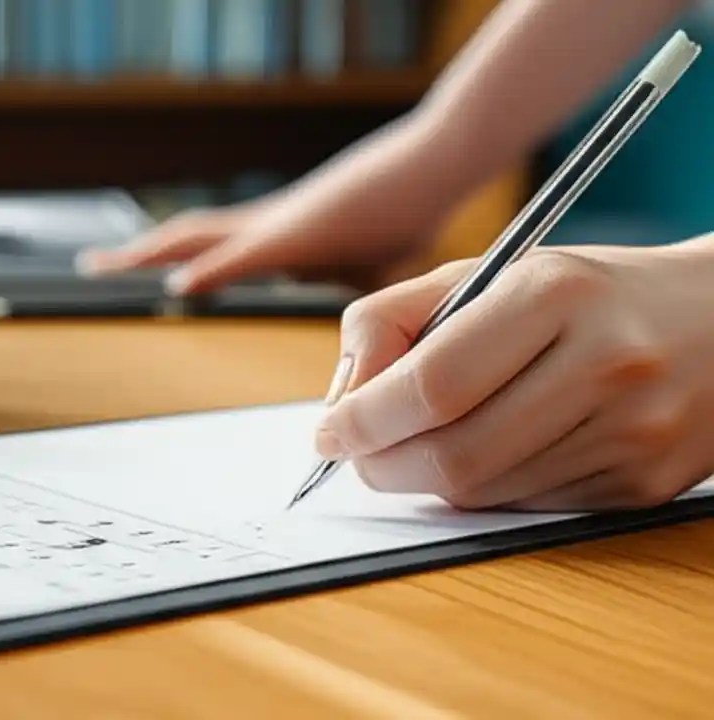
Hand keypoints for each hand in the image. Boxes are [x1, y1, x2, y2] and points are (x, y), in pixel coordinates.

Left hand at [76, 116, 466, 294]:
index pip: (212, 248)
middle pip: (189, 237)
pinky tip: (178, 286)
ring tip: (106, 267)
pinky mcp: (299, 231)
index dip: (178, 259)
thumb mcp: (369, 271)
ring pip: (199, 238)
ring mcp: (278, 225)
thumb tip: (352, 340)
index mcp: (278, 237)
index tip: (149, 274)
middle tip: (94, 264)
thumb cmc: (405, 213)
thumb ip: (346, 299)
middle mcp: (265, 226)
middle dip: (142, 253)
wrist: (434, 169)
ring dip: (152, 255)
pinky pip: (243, 255)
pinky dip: (211, 271)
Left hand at [315, 241, 713, 510]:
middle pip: (453, 455)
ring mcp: (634, 432)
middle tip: (358, 452)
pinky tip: (488, 451)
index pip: (432, 384)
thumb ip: (396, 319)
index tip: (327, 430)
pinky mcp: (644, 484)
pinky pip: (528, 507)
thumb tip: (340, 396)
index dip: (362, 419)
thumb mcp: (491, 273)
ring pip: (485, 493)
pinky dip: (483, 491)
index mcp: (556, 294)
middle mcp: (605, 364)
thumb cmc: (587, 294)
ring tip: (416, 446)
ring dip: (426, 481)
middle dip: (381, 465)